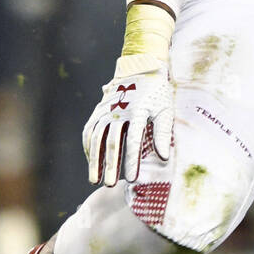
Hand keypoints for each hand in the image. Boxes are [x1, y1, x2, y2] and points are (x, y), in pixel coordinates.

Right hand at [83, 56, 173, 186]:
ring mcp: (106, 110)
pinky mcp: (99, 109)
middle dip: (110, 165)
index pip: (133, 141)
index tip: (130, 179)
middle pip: (112, 143)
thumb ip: (163, 133)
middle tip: (109, 185)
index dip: (132, 161)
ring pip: (97, 138)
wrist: (141, 68)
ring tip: (94, 180)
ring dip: (94, 160)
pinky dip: (88, 146)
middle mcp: (119, 111)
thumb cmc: (157, 93)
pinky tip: (91, 161)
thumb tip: (163, 158)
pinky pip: (90, 130)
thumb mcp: (165, 110)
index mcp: (138, 112)